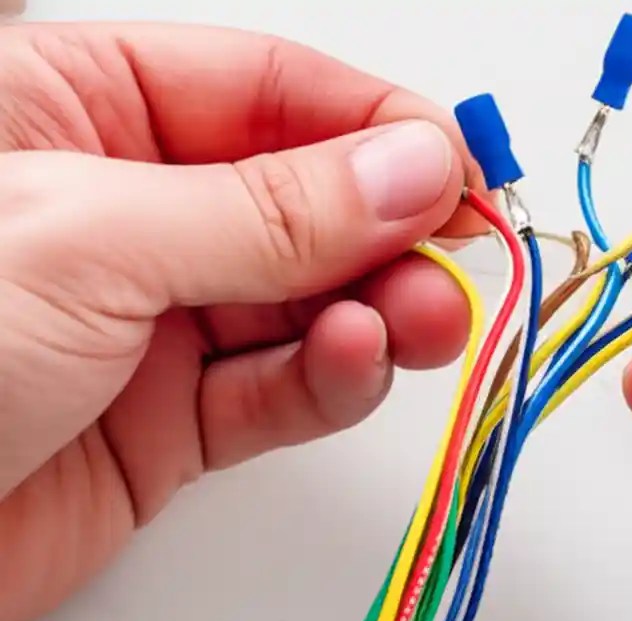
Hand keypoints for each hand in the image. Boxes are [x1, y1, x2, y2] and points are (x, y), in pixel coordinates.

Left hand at [0, 24, 484, 620]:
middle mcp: (126, 209)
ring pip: (308, 299)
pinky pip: (280, 388)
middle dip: (391, 227)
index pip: (269, 89)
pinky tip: (356, 362)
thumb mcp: (87, 239)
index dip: (378, 124)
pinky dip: (333, 379)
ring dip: (380, 309)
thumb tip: (408, 167)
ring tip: (422, 320)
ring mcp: (151, 319)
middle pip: (306, 198)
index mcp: (74, 107)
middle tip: (458, 253)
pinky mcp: (167, 421)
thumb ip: (267, 210)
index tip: (458, 166)